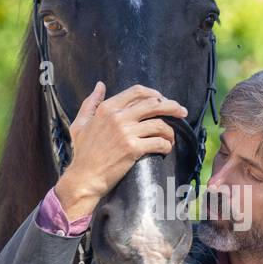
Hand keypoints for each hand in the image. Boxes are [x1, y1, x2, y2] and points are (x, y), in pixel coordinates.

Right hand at [54, 82, 189, 219]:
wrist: (84, 178)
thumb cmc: (82, 153)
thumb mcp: (80, 123)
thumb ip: (91, 103)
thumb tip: (100, 85)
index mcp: (107, 108)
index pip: (137, 92)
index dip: (154, 94)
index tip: (163, 100)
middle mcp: (118, 117)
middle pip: (154, 104)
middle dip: (172, 106)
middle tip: (182, 112)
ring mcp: (126, 133)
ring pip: (159, 124)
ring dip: (170, 131)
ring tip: (171, 137)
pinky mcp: (133, 149)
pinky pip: (158, 142)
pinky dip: (166, 145)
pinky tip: (166, 148)